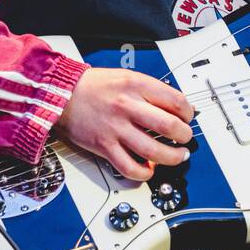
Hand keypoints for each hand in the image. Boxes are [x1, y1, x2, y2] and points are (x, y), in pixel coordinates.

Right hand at [57, 68, 195, 181]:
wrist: (61, 94)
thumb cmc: (92, 86)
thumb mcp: (126, 77)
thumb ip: (149, 90)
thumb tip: (174, 107)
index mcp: (135, 85)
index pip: (175, 101)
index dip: (188, 113)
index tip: (188, 118)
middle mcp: (127, 106)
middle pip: (169, 127)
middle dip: (184, 136)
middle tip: (185, 139)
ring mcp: (116, 128)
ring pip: (153, 150)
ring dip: (172, 157)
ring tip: (177, 156)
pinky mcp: (104, 146)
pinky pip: (129, 167)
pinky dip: (144, 172)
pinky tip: (150, 169)